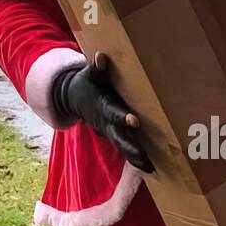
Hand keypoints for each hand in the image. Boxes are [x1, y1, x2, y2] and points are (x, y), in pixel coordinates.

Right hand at [51, 52, 153, 171]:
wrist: (73, 98)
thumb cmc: (86, 83)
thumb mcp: (89, 75)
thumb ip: (96, 68)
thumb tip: (101, 57)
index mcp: (103, 106)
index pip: (113, 112)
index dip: (123, 117)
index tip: (134, 120)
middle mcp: (106, 123)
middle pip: (120, 138)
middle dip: (132, 148)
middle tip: (146, 158)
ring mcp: (110, 132)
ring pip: (123, 148)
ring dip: (136, 159)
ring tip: (152, 169)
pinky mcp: (114, 136)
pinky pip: (125, 149)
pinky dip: (135, 160)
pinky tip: (151, 168)